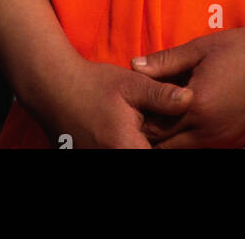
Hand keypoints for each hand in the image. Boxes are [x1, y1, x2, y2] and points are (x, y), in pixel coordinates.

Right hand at [38, 60, 192, 149]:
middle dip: (154, 144)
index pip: (159, 156)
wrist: (53, 88)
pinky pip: (116, 153)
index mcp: (126, 149)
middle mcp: (111, 160)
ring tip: (137, 125)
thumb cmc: (94, 84)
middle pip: (146, 154)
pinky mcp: (89, 157)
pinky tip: (125, 128)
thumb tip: (190, 100)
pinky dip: (126, 144)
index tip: (172, 132)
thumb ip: (162, 96)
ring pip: (130, 154)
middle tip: (148, 123)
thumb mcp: (132, 84)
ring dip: (140, 145)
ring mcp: (98, 160)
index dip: (169, 145)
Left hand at [130, 22, 244, 149]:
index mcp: (195, 105)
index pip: (155, 126)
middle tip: (153, 121)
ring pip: (191, 154)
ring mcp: (230, 142)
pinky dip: (206, 148)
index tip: (137, 112)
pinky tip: (203, 132)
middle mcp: (211, 130)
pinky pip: (218, 155)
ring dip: (180, 143)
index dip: (143, 120)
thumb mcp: (200, 48)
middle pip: (169, 146)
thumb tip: (133, 66)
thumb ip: (165, 61)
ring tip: (177, 125)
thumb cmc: (241, 48)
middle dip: (157, 136)